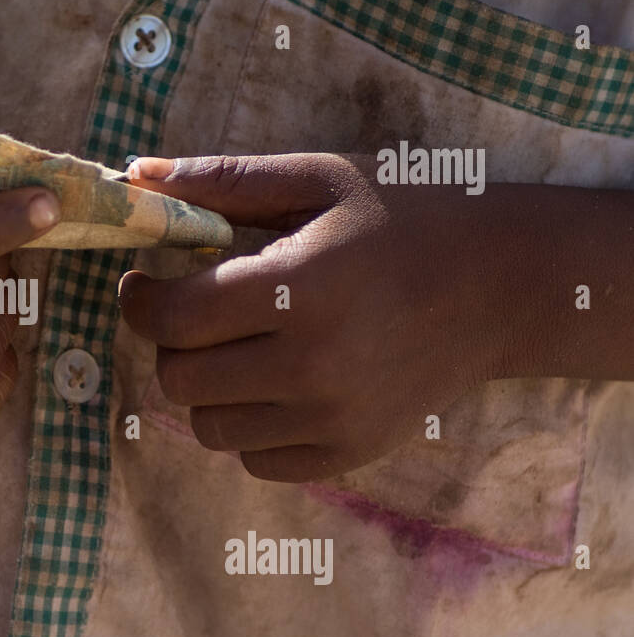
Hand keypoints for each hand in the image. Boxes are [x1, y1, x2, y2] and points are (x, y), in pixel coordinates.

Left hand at [118, 153, 514, 481]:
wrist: (501, 286)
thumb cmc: (403, 220)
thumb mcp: (318, 181)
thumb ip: (224, 181)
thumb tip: (135, 175)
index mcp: (299, 287)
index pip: (173, 319)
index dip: (140, 301)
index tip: (142, 283)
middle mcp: (312, 364)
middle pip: (179, 379)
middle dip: (170, 342)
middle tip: (193, 313)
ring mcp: (333, 417)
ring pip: (207, 427)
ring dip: (204, 387)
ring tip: (235, 348)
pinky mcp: (350, 451)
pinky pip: (254, 460)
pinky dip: (246, 427)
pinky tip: (271, 385)